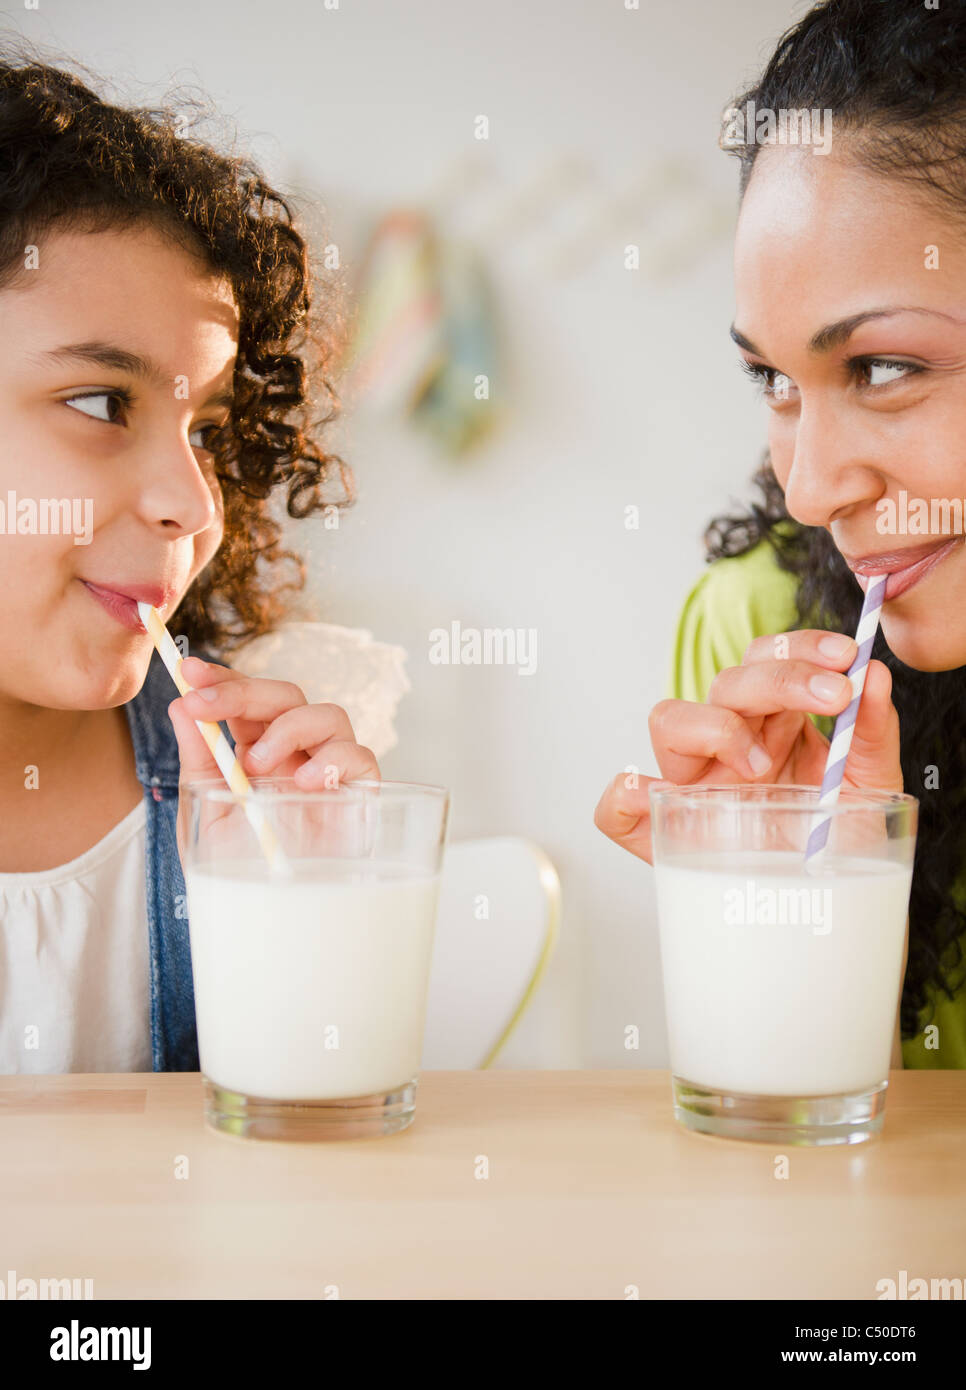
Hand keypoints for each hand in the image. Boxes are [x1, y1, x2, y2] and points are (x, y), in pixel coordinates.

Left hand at [168, 656, 379, 858]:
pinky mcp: (361, 796)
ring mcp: (331, 772)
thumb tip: (180, 707)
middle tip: (205, 704)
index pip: (247, 699)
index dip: (221, 678)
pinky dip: (334, 759)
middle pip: (286, 696)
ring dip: (287, 726)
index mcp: (259, 751)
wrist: (269, 919)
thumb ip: (199, 759)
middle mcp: (298, 755)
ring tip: (254, 764)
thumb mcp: (205, 810)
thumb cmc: (241, 867)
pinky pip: (362, 757)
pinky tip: (304, 782)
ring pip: (328, 715)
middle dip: (244, 690)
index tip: (188, 670)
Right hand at [594, 629, 901, 864]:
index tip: (846, 659)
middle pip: (726, 682)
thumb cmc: (846, 843)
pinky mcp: (667, 832)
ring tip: (761, 766)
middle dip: (779, 679)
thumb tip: (876, 676)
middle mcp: (731, 745)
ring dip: (713, 727)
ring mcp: (695, 786)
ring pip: (667, 721)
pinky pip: (619, 808)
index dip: (798, 648)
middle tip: (832, 697)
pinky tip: (658, 799)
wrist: (839, 912)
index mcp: (775, 723)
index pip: (767, 658)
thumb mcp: (872, 783)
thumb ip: (874, 730)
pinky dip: (626, 796)